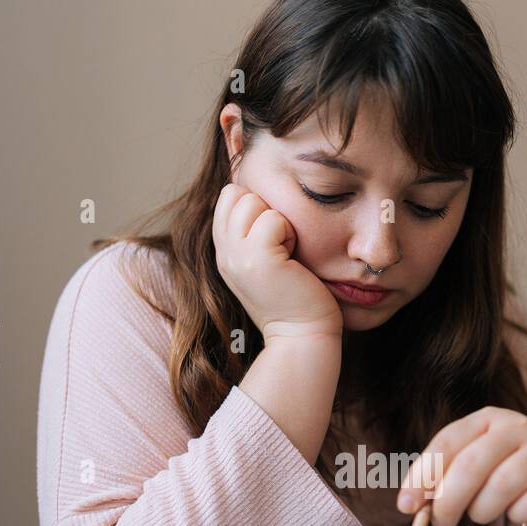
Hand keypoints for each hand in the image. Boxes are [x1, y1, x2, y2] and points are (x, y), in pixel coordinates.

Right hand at [212, 183, 342, 340]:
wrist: (303, 336)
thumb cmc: (296, 298)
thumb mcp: (264, 261)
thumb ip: (253, 231)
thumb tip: (258, 189)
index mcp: (224, 251)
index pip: (229, 196)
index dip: (255, 208)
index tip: (273, 241)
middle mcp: (223, 252)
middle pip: (237, 193)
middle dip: (265, 210)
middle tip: (281, 248)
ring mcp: (236, 255)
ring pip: (253, 202)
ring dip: (278, 222)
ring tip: (286, 254)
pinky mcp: (257, 258)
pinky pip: (274, 218)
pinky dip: (290, 234)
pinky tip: (293, 260)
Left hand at [397, 406, 526, 525]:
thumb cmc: (508, 472)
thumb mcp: (476, 465)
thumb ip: (444, 479)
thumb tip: (412, 505)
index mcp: (486, 418)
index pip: (446, 444)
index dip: (422, 476)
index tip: (407, 506)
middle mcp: (516, 427)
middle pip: (470, 466)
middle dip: (448, 502)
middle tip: (441, 524)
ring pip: (499, 488)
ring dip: (482, 511)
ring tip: (482, 513)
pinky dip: (515, 517)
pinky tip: (517, 511)